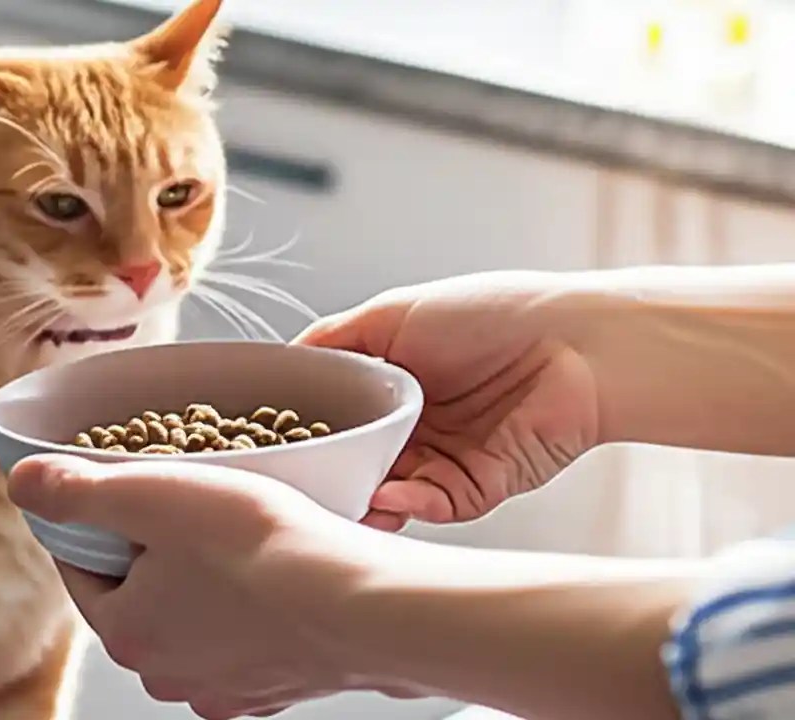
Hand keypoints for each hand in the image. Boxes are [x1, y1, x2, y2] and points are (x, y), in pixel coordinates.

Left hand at [7, 455, 422, 718]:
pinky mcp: (278, 686)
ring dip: (201, 579)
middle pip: (138, 596)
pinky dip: (249, 607)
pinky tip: (274, 573)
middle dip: (152, 551)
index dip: (95, 522)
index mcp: (126, 633)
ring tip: (234, 531)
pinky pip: (245, 637)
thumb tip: (21, 482)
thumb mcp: (154, 497)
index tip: (117, 490)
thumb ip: (79, 490)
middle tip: (184, 503)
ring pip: (193, 617)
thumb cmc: (265, 552)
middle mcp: (169, 674)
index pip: (83, 570)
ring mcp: (227, 687)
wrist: (364, 607)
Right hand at [297, 271, 599, 529]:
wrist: (578, 342)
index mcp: (391, 385)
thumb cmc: (490, 314)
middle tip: (294, 489)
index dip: (307, 434)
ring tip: (335, 503)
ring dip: (363, 500)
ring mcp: (445, 460)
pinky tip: (388, 498)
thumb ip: (334, 340)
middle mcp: (414, 426)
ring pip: (389, 493)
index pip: (337, 420)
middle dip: (329, 477)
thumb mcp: (392, 314)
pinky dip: (409, 505)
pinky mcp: (479, 487)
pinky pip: (434, 505)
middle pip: (357, 462)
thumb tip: (284, 359)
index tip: (272, 447)